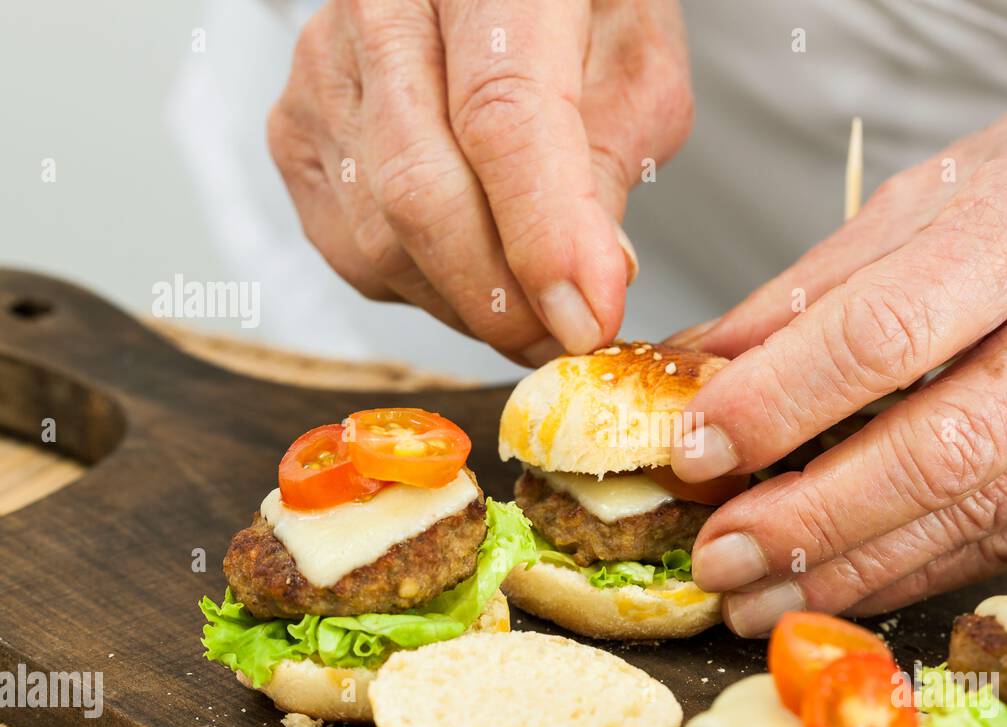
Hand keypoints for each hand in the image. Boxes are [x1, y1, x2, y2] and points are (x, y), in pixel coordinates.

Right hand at [268, 0, 691, 363]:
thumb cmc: (576, 5)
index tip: (587, 319)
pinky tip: (472, 269)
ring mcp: (322, 73)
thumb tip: (584, 286)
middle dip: (503, 301)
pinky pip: (351, 253)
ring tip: (533, 303)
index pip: (501, 117)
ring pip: (380, 241)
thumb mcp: (636, 59)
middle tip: (569, 338)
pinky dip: (423, 290)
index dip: (543, 237)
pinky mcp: (296, 133)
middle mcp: (379, 10)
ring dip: (468, 306)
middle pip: (420, 194)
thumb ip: (613, 160)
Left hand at [672, 29, 1006, 635]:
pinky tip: (838, 584)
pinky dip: (909, 569)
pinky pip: (1005, 542)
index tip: (696, 447)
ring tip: (754, 593)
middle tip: (715, 555)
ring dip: (848, 569)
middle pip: (937, 451)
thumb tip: (706, 366)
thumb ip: (820, 285)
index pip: (889, 330)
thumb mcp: (938, 191)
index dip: (779, 402)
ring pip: (971, 518)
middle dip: (808, 519)